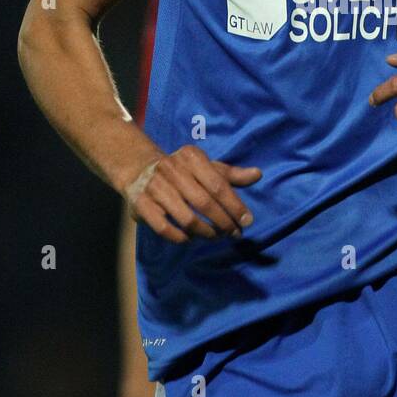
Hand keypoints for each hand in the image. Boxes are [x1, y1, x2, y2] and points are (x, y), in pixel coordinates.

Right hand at [123, 145, 261, 242]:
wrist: (139, 168)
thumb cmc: (182, 170)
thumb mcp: (206, 167)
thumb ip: (231, 174)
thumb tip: (258, 174)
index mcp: (191, 157)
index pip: (218, 185)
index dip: (235, 206)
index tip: (247, 221)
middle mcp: (171, 169)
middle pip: (204, 203)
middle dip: (223, 222)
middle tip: (234, 233)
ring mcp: (155, 187)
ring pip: (186, 218)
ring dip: (205, 232)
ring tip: (215, 236)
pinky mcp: (141, 204)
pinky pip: (163, 228)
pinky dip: (179, 237)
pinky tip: (190, 238)